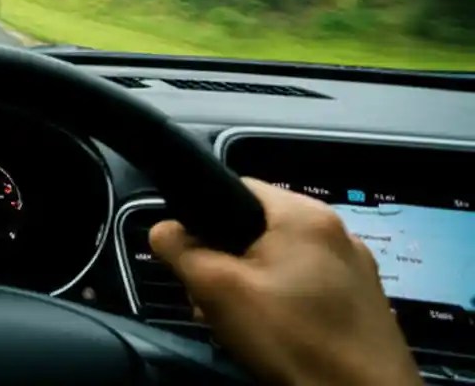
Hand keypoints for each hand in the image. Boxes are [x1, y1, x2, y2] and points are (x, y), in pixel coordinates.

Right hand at [149, 178, 421, 385]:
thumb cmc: (292, 338)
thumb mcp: (219, 290)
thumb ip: (181, 250)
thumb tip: (163, 229)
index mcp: (304, 214)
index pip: (235, 188)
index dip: (202, 219)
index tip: (192, 258)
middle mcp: (337, 230)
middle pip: (258, 229)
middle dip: (226, 261)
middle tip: (211, 300)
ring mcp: (356, 267)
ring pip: (282, 260)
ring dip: (252, 285)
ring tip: (240, 323)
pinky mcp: (363, 300)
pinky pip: (308, 285)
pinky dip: (284, 302)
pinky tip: (276, 334)